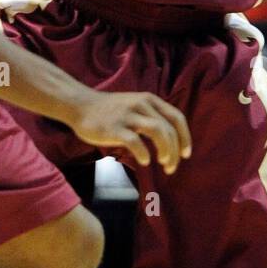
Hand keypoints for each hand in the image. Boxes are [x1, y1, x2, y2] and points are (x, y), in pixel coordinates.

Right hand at [68, 91, 190, 172]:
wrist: (80, 105)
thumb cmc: (110, 110)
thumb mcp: (135, 105)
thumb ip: (152, 116)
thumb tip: (170, 139)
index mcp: (149, 100)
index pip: (177, 118)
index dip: (185, 137)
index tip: (186, 154)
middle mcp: (141, 105)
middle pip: (169, 129)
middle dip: (175, 151)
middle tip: (171, 167)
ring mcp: (128, 116)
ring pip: (158, 132)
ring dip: (165, 151)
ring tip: (163, 163)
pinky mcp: (114, 128)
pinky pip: (135, 142)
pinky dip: (143, 153)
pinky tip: (144, 161)